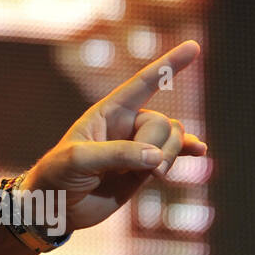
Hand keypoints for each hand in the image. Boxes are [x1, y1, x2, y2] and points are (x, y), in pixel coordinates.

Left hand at [21, 40, 206, 233]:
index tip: (194, 46)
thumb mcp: (79, 160)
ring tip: (157, 176)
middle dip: (160, 144)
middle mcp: (125, 125)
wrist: (54, 208)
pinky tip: (200, 152)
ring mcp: (137, 147)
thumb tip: (156, 156)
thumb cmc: (57, 175)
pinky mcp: (144, 170)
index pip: (142, 84)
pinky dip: (188, 151)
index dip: (168, 65)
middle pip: (163, 122)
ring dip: (173, 155)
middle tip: (147, 168)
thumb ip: (117, 155)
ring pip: (173, 138)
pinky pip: (174, 155)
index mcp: (106, 113)